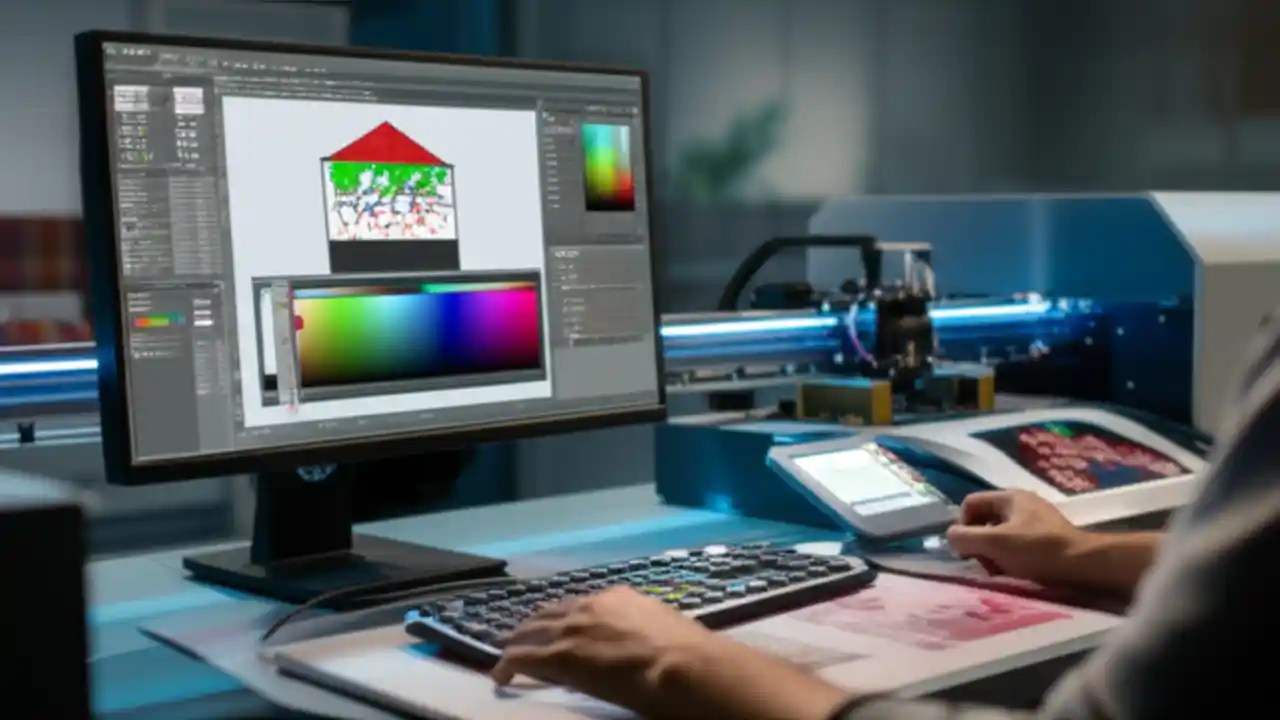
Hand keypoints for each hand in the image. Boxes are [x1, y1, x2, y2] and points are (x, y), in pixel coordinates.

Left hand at [493, 586, 850, 719]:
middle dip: (534, 625)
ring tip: (507, 654)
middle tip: (522, 637)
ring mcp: (572, 629)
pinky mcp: (560, 656)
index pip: (581, 605)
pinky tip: (501, 676)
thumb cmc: (688, 655)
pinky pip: (523, 657)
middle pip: (549, 613)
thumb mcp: (667, 631)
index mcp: (619, 598)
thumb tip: (657, 648)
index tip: (561, 627)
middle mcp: (591, 606)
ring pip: (529, 631)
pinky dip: (508, 665)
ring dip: (517, 643)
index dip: (566, 617)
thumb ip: (649, 633)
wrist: (684, 665)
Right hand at [945, 489, 1090, 588]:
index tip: (968, 549)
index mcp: (1009, 497)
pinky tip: (1017, 572)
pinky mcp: (1046, 538)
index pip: (970, 504)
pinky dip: (1011, 558)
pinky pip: (1017, 545)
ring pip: (999, 535)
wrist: (1084, 565)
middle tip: (986, 564)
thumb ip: (965, 538)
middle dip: (980, 543)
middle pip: (984, 521)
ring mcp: (1035, 520)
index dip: (962, 525)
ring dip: (994, 554)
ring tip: (1002, 571)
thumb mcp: (995, 543)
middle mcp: (1022, 504)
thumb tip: (951, 537)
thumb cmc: (1037, 549)